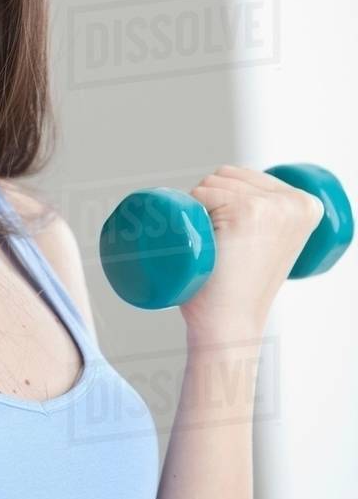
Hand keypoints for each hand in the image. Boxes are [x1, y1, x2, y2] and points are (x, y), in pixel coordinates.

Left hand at [180, 164, 324, 342]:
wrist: (230, 324)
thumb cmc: (238, 287)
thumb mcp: (269, 242)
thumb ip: (268, 214)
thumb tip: (241, 185)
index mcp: (306, 205)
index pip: (242, 175)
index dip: (221, 198)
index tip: (234, 239)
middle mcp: (295, 201)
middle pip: (225, 175)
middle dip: (208, 202)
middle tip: (222, 247)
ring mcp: (272, 206)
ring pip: (210, 182)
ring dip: (198, 208)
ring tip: (217, 247)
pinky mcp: (247, 212)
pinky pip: (200, 193)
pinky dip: (191, 212)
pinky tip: (209, 242)